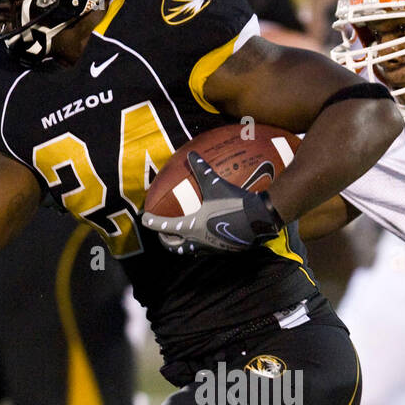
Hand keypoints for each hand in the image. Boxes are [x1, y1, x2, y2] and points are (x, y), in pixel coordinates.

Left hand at [141, 152, 282, 253]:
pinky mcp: (223, 250)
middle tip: (162, 232)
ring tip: (180, 237)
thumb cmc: (234, 202)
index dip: (153, 222)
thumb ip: (201, 170)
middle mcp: (198, 241)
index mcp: (192, 226)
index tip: (145, 219)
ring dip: (182, 245)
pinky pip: (205, 250)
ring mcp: (211, 248)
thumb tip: (191, 153)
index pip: (165, 226)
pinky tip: (204, 235)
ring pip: (189, 251)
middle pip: (174, 247)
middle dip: (165, 241)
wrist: (259, 219)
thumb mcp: (215, 184)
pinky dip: (199, 245)